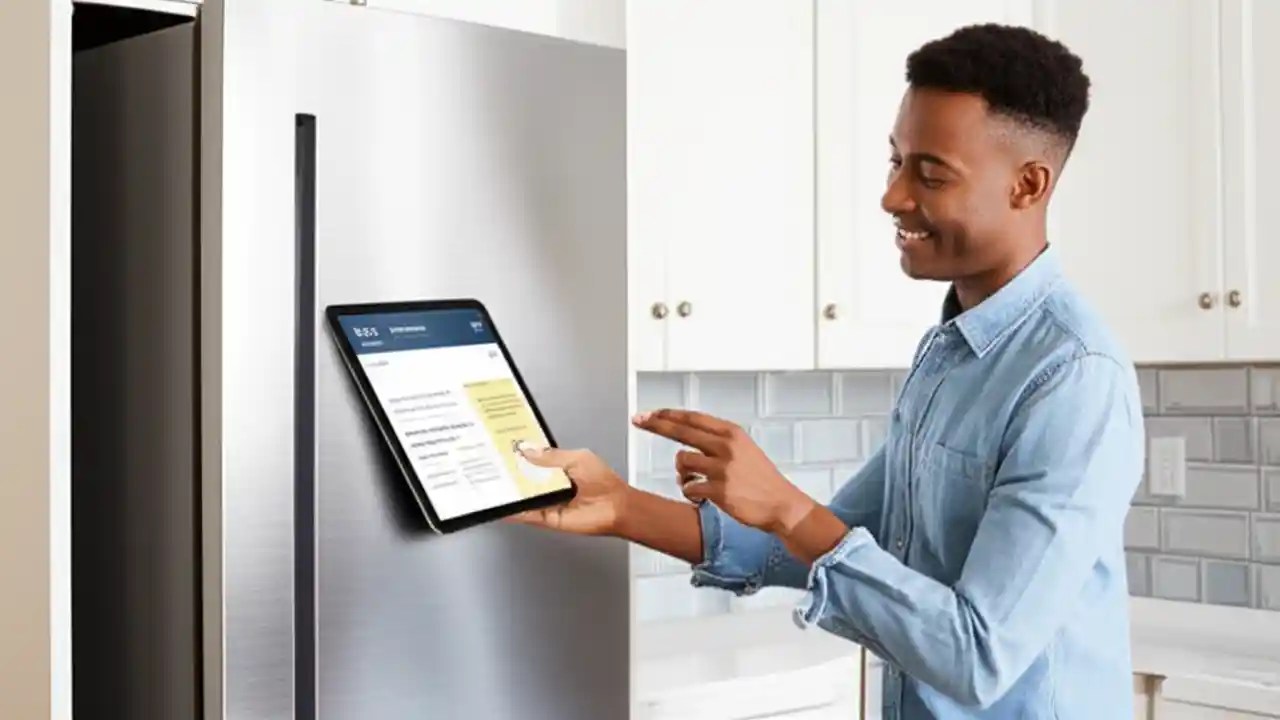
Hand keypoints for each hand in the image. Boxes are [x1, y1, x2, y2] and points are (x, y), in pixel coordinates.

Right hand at [504, 446, 629, 535]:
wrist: (615, 507)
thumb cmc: (604, 482)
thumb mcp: (577, 459)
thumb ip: (551, 456)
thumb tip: (528, 451)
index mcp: (561, 467)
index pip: (536, 459)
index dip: (522, 454)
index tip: (507, 448)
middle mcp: (553, 484)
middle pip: (526, 478)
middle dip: (512, 472)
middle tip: (496, 464)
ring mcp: (549, 501)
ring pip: (524, 496)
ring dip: (511, 491)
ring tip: (495, 482)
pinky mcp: (548, 518)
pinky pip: (527, 514)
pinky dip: (515, 511)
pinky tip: (504, 505)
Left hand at [633, 409, 816, 535]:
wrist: (780, 504)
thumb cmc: (760, 479)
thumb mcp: (743, 448)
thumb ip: (718, 439)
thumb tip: (687, 433)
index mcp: (732, 433)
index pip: (693, 418)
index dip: (668, 414)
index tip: (649, 413)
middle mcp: (726, 446)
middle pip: (681, 430)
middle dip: (655, 424)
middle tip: (637, 420)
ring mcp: (722, 468)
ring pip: (682, 461)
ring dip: (682, 474)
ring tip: (694, 482)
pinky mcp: (719, 490)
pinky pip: (688, 488)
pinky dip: (690, 493)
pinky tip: (701, 497)